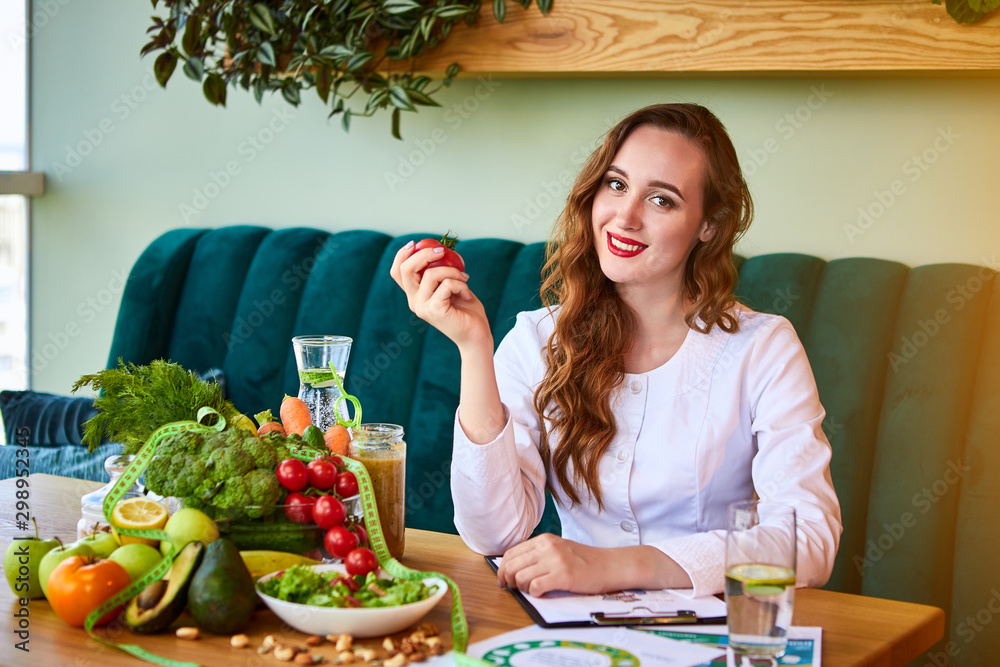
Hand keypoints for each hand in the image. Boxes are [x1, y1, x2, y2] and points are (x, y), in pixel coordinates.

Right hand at [389, 240, 490, 349]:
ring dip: (453, 272)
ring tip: (465, 280)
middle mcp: (414, 302)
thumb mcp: (451, 286)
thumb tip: (440, 250)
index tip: (416, 243)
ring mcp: (422, 307)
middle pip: (406, 269)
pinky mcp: (434, 310)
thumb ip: (441, 273)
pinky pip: (447, 285)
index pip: (397, 272)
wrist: (476, 335)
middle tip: (443, 252)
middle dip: (424, 254)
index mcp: (415, 295)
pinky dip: (461, 284)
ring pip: (431, 274)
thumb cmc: (466, 311)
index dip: (402, 255)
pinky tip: (467, 294)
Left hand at [496, 534, 618, 596]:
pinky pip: (535, 587)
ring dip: (522, 588)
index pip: (512, 553)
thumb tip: (514, 568)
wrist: (610, 565)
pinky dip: (534, 593)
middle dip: (507, 580)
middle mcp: (547, 547)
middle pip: (512, 565)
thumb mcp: (559, 549)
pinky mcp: (563, 575)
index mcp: (544, 540)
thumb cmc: (585, 561)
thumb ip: (539, 554)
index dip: (502, 568)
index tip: (502, 579)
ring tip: (532, 590)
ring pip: (520, 577)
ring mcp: (555, 560)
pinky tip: (542, 593)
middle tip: (512, 588)